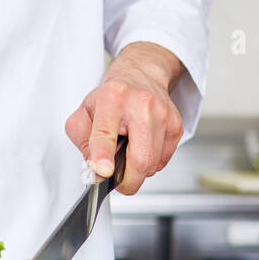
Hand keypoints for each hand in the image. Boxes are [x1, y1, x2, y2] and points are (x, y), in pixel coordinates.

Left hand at [65, 42, 184, 195]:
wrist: (141, 77)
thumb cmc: (111, 97)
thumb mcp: (84, 114)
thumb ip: (83, 143)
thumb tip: (95, 171)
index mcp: (112, 97)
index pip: (105, 133)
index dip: (103, 156)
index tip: (103, 172)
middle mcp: (141, 104)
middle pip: (140, 157)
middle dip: (128, 180)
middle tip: (117, 182)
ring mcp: (162, 114)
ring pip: (152, 164)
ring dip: (138, 169)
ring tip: (128, 151)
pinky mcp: (176, 125)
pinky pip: (163, 160)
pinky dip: (151, 162)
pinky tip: (142, 146)